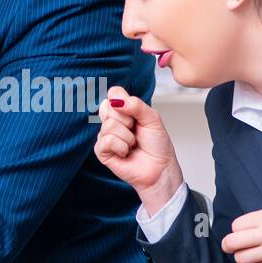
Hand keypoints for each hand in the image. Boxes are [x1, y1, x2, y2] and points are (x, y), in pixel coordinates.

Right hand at [94, 87, 183, 214]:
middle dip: (127, 120)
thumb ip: (136, 105)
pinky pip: (107, 141)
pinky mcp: (101, 151)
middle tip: (136, 130)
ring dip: (127, 137)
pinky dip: (122, 147)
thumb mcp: (153, 118)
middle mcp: (112, 121)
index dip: (124, 101)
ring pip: (109, 125)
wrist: (160, 168)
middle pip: (108, 107)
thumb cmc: (157, 144)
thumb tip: (116, 101)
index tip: (136, 114)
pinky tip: (126, 153)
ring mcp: (105, 135)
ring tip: (133, 144)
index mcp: (123, 110)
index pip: (114, 93)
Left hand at [221, 206, 261, 262]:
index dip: (237, 230)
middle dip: (230, 245)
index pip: (236, 225)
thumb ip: (260, 219)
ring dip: (244, 257)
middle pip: (232, 242)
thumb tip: (238, 229)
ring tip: (253, 253)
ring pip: (240, 258)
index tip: (242, 233)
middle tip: (233, 246)